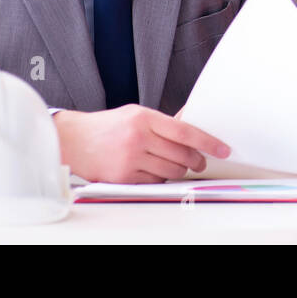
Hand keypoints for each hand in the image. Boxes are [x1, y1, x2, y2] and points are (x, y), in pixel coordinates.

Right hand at [52, 104, 230, 183]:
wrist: (74, 140)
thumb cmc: (107, 126)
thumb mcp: (136, 114)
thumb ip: (163, 122)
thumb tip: (192, 122)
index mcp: (144, 118)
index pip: (185, 132)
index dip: (208, 142)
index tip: (222, 149)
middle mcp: (138, 138)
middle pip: (182, 155)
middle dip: (196, 161)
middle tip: (199, 162)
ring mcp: (130, 159)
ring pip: (171, 172)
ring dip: (178, 171)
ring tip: (174, 166)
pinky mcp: (124, 177)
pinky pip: (154, 183)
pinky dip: (159, 180)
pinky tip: (153, 171)